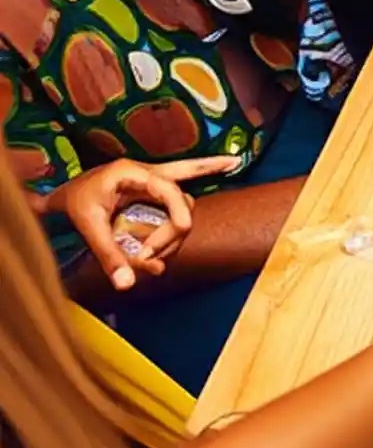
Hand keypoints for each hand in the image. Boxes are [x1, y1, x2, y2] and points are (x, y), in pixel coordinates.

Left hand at [43, 156, 240, 289]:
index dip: (174, 220)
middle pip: (183, 199)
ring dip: (176, 232)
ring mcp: (156, 178)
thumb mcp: (88, 226)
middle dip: (175, 232)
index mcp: (132, 174)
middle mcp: (149, 173)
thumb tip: (127, 284)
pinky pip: (190, 175)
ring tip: (151, 256)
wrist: (64, 192)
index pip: (170, 192)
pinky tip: (232, 163)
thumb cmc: (75, 202)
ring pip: (184, 203)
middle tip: (148, 259)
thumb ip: (109, 255)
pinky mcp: (158, 188)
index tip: (160, 247)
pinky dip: (210, 168)